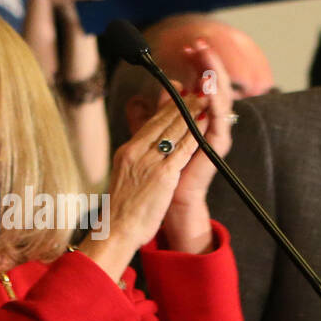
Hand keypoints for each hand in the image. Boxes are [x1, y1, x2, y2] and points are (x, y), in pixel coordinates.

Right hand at [76, 99, 202, 278]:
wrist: (116, 228)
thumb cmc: (120, 208)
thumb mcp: (122, 176)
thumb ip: (133, 160)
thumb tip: (137, 150)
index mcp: (127, 151)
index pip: (149, 125)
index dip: (166, 110)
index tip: (178, 98)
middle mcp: (136, 152)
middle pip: (162, 123)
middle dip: (180, 106)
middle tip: (194, 92)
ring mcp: (150, 162)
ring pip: (173, 132)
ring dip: (191, 115)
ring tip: (203, 101)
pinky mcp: (163, 175)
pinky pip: (182, 149)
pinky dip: (194, 134)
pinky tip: (204, 125)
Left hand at [152, 38, 231, 252]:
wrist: (168, 198)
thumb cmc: (160, 168)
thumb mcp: (149, 135)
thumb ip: (147, 115)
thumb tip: (142, 95)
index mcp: (195, 116)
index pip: (200, 82)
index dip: (196, 64)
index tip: (188, 47)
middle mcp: (208, 122)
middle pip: (213, 85)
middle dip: (208, 63)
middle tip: (200, 44)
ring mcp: (214, 133)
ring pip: (219, 99)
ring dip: (214, 78)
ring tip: (207, 61)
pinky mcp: (215, 147)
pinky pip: (219, 121)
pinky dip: (215, 104)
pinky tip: (209, 90)